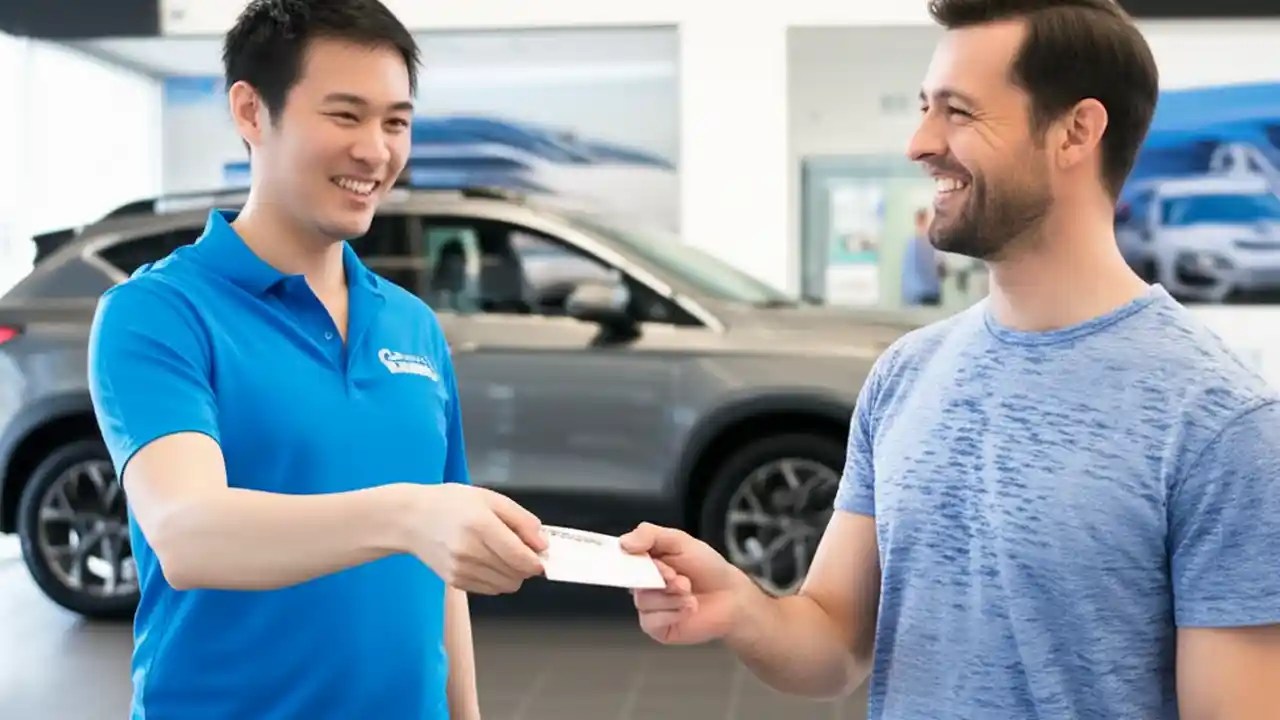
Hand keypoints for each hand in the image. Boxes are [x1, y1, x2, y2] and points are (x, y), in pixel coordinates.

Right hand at [402, 484, 547, 594]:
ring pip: (506, 585)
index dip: (537, 560)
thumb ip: (522, 520)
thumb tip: (542, 543)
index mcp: (480, 525)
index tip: (542, 555)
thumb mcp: (491, 499)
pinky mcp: (455, 581)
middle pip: (516, 574)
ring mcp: (461, 569)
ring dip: (512, 573)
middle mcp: (470, 551)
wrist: (412, 519)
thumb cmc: (450, 504)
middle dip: (526, 565)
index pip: (520, 557)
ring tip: (501, 553)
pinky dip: (497, 579)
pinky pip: (490, 589)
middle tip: (520, 548)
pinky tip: (487, 560)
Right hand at [620, 522, 744, 644]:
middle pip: (631, 579)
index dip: (628, 558)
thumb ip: (651, 535)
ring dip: (671, 596)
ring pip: (643, 600)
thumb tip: (624, 543)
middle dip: (660, 577)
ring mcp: (647, 607)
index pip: (621, 557)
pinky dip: (673, 612)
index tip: (643, 558)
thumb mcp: (680, 541)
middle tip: (680, 578)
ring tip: (690, 592)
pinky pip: (651, 620)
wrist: (730, 596)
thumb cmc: (706, 566)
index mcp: (643, 560)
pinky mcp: (656, 627)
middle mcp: (641, 584)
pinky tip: (689, 607)